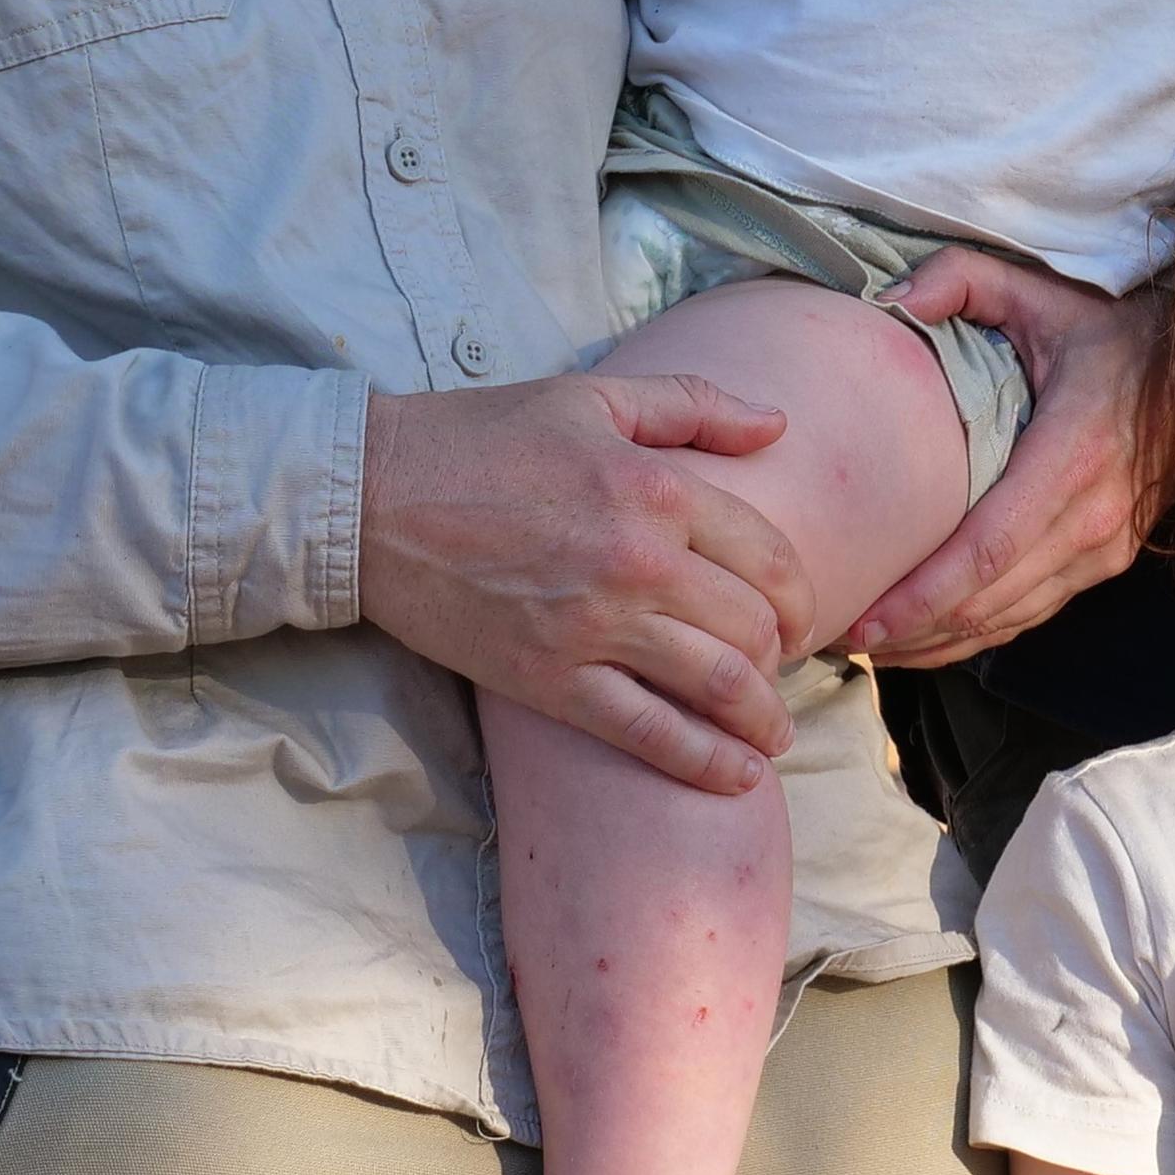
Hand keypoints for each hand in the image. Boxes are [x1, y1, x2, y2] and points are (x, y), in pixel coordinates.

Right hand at [361, 373, 818, 797]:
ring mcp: (596, 627)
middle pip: (752, 626)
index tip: (800, 614)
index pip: (768, 554)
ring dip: (762, 719)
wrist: (374, 496)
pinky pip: (647, 734)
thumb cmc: (483, 436)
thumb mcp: (596, 398)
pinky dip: (704, 762)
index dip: (799, 593)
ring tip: (774, 736)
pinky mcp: (550, 680)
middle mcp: (641, 560)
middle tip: (782, 671)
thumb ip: (696, 405)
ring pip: (717, 685)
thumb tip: (777, 425)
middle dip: (783, 657)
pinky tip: (738, 776)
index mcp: (658, 487)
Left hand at [840, 254, 1150, 665]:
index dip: (926, 593)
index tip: (866, 617)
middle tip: (838, 634)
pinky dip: (975, 636)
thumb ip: (962, 279)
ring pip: (1009, 620)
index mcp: (1072, 454)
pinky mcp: (1106, 563)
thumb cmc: (1110, 334)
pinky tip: (925, 639)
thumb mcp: (1039, 291)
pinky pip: (1031, 614)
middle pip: (991, 600)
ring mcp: (1104, 550)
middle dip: (913, 629)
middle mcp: (1092, 518)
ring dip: (937, 642)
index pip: (991, 547)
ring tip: (867, 646)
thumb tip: (892, 299)